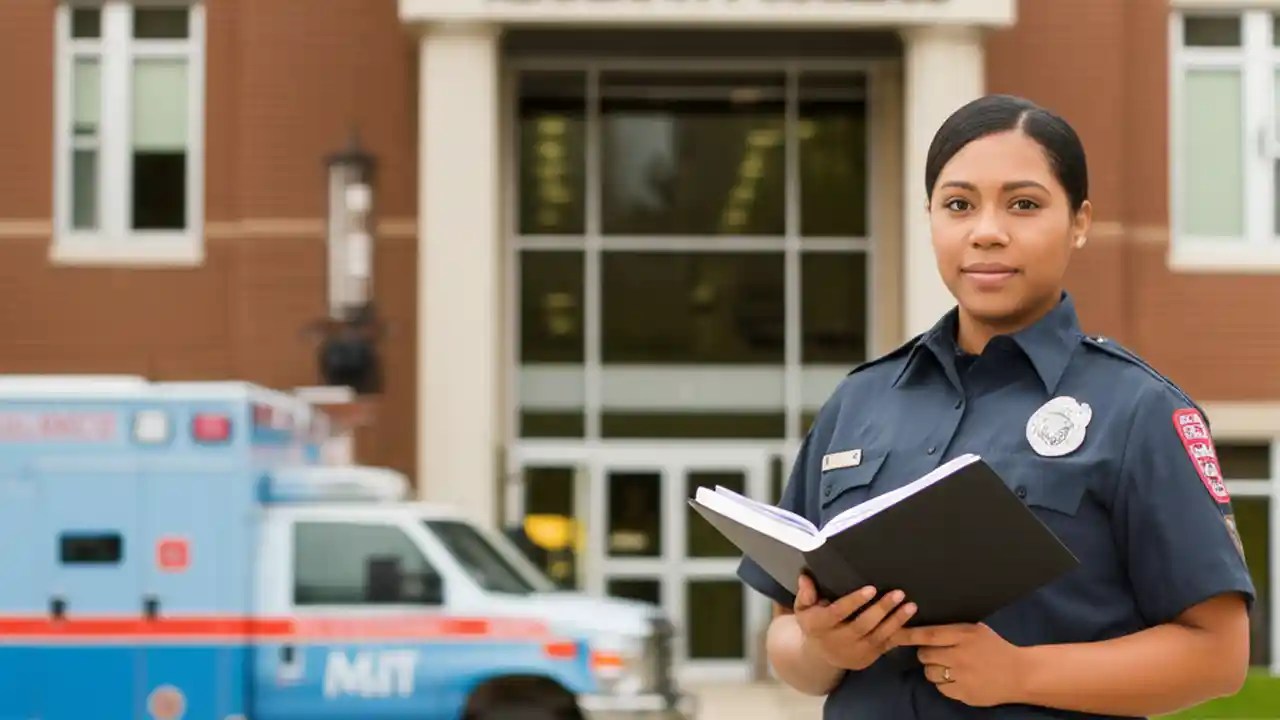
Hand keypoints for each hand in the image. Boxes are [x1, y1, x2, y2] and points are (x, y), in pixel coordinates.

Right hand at [793, 574, 917, 671]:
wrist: (820, 656)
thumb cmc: (814, 624)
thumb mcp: (803, 609)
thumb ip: (805, 593)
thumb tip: (805, 576)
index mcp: (819, 626)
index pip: (838, 613)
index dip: (854, 601)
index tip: (870, 588)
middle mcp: (838, 641)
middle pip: (861, 626)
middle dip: (881, 610)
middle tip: (898, 594)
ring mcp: (855, 652)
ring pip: (878, 636)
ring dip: (895, 621)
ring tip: (910, 605)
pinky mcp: (869, 657)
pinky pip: (886, 645)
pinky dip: (899, 633)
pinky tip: (911, 619)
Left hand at [890, 623, 1025, 706]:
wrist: (1020, 674)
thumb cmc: (995, 648)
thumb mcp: (975, 630)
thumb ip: (952, 629)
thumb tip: (922, 626)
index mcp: (964, 635)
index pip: (928, 634)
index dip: (908, 634)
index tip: (892, 633)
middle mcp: (960, 655)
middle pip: (925, 654)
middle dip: (927, 653)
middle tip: (938, 652)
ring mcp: (962, 677)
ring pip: (929, 672)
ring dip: (934, 668)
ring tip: (949, 665)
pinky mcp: (963, 694)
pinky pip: (941, 687)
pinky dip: (944, 683)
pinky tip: (957, 678)